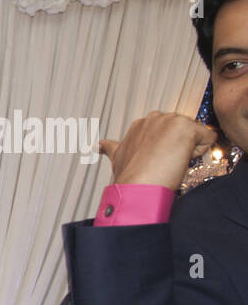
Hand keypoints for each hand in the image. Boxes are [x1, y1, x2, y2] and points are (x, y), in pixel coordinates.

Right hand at [99, 112, 219, 190]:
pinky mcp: (186, 127)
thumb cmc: (129, 177)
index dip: (166, 148)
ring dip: (188, 150)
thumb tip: (96, 145)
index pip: (166, 131)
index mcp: (140, 125)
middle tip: (164, 163)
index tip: (159, 161)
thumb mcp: (117, 158)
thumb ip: (111, 148)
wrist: (138, 186)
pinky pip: (207, 138)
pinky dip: (200, 152)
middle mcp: (154, 118)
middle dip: (179, 146)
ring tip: (170, 163)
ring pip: (195, 134)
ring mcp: (170, 121)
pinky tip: (182, 161)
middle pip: (182, 130)